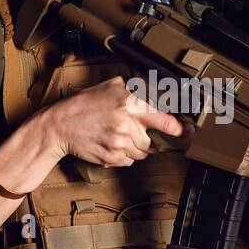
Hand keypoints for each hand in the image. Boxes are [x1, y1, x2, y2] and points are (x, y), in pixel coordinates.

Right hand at [40, 76, 187, 166]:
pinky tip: (110, 144)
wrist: (60, 124)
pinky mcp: (111, 157)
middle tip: (134, 133)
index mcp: (129, 103)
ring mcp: (119, 142)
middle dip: (147, 140)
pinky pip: (128, 161)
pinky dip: (123, 156)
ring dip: (134, 148)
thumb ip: (136, 89)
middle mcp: (126, 123)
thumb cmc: (84, 105)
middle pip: (152, 141)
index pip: (164, 119)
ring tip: (117, 136)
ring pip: (141, 153)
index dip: (179, 128)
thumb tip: (161, 92)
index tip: (187, 131)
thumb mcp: (110, 87)